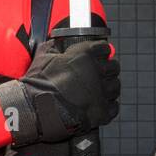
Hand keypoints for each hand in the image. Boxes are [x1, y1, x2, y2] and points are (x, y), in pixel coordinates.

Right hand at [0, 29, 119, 145]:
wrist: (39, 108)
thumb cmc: (40, 83)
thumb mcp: (43, 57)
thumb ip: (53, 48)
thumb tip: (55, 44)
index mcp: (85, 54)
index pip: (104, 48)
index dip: (101, 51)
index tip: (99, 54)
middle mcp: (97, 71)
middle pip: (114, 66)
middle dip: (109, 68)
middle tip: (101, 72)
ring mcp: (101, 92)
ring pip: (115, 86)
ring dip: (109, 87)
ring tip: (100, 90)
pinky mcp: (102, 111)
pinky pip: (114, 107)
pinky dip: (108, 106)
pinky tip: (99, 105)